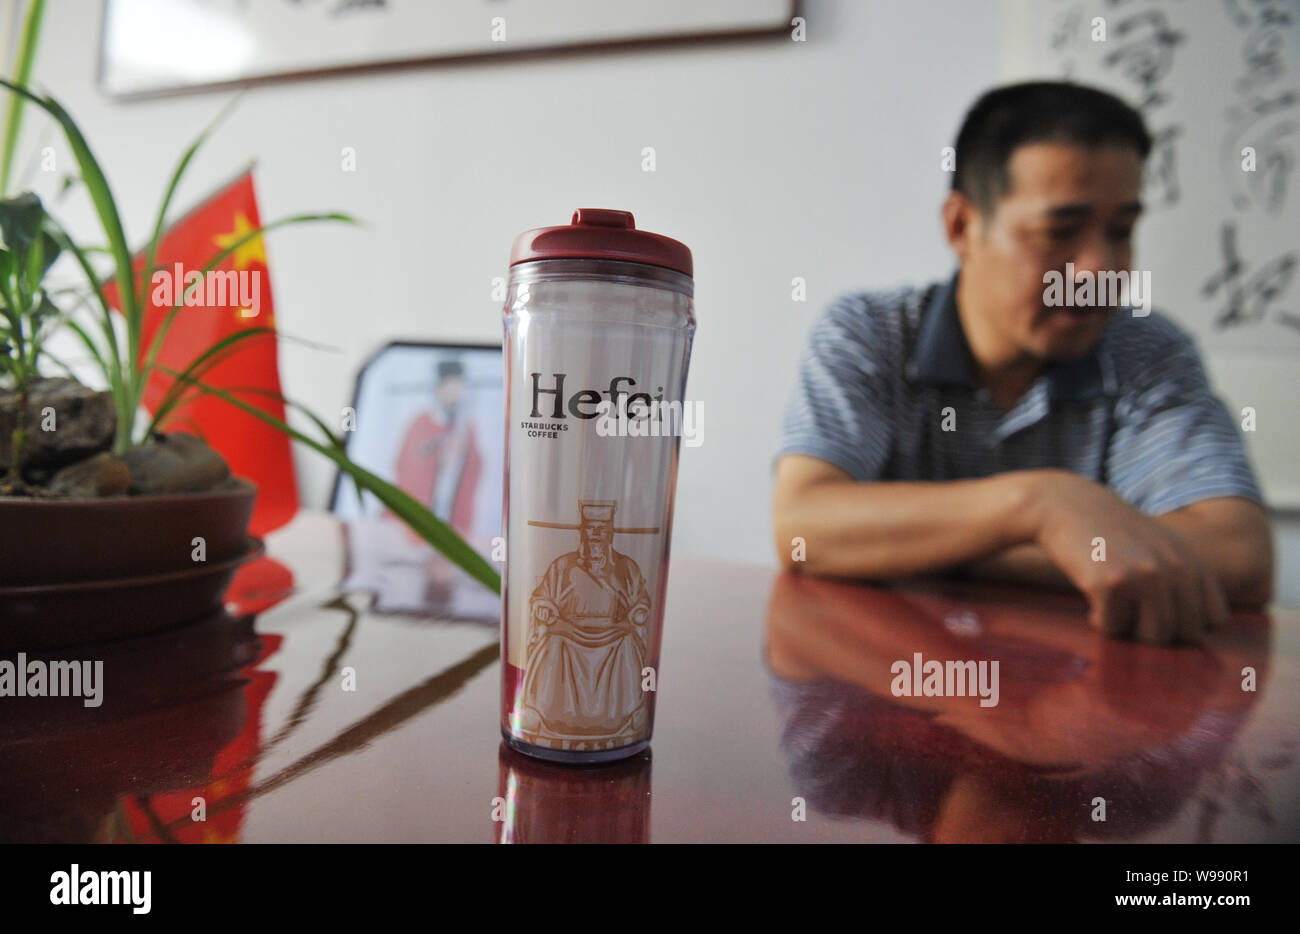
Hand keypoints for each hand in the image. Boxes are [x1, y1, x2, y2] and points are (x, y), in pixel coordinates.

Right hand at [1026, 471, 1228, 643]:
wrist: (1068, 505)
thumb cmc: (1113, 533)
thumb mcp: (1163, 547)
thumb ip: (1185, 579)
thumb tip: (1198, 633)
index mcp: (1194, 562)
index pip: (1214, 619)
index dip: (1186, 624)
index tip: (1160, 613)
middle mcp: (1176, 569)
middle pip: (1183, 635)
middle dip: (1156, 630)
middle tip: (1132, 611)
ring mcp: (1144, 576)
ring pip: (1153, 638)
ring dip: (1130, 629)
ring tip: (1115, 608)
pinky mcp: (1110, 584)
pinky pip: (1113, 628)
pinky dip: (1100, 620)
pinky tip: (1094, 601)